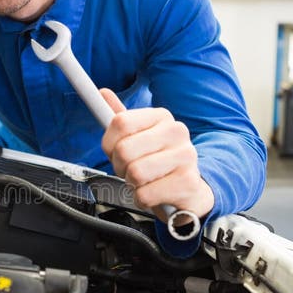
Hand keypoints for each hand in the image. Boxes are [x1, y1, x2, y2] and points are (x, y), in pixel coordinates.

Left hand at [100, 88, 213, 223]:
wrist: (188, 191)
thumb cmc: (157, 163)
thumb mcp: (138, 138)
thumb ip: (120, 118)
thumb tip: (103, 93)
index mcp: (161, 116)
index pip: (120, 122)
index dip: (109, 144)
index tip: (116, 152)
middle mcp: (177, 131)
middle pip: (124, 150)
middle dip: (120, 167)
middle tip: (131, 171)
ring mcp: (185, 156)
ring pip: (135, 173)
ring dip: (133, 184)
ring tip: (145, 182)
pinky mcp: (187, 182)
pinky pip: (145, 194)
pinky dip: (143, 199)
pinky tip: (154, 193)